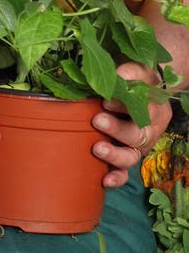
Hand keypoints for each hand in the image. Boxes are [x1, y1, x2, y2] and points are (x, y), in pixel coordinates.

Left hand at [90, 62, 170, 188]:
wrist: (143, 92)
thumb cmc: (139, 81)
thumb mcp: (140, 71)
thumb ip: (132, 72)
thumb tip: (119, 75)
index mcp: (155, 109)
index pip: (144, 109)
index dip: (125, 106)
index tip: (106, 100)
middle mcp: (148, 131)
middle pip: (137, 135)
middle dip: (117, 129)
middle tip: (97, 120)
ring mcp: (137, 146)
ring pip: (130, 156)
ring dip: (114, 154)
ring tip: (97, 148)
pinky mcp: (126, 156)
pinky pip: (124, 172)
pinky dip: (116, 178)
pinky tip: (105, 180)